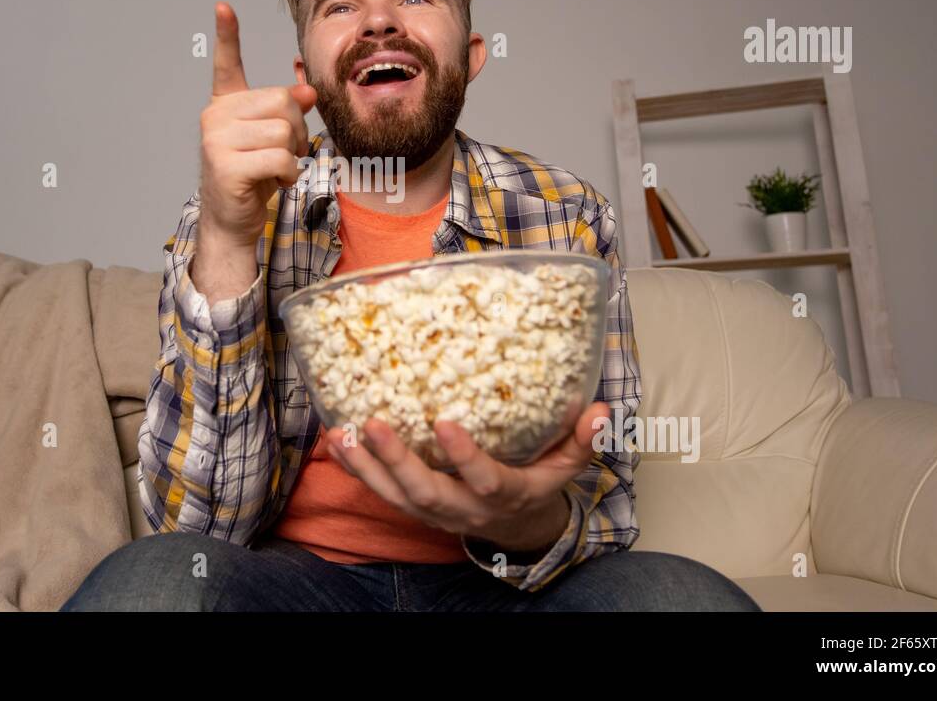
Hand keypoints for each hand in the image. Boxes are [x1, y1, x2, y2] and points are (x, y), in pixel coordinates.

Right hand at [198, 2, 318, 248]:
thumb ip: (289, 112)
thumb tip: (308, 91)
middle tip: (284, 152)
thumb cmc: (254, 177)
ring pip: (284, 132)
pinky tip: (273, 183)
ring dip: (293, 156)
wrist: (232, 221)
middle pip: (282, 102)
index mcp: (225, 105)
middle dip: (296, 130)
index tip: (223, 7)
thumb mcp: (275, 139)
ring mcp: (216, 141)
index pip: (227, 65)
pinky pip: (280, 159)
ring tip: (275, 170)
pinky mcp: (226, 167)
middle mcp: (215, 117)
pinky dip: (288, 175)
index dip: (227, 35)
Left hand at [326, 401, 612, 554]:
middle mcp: (465, 507)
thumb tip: (600, 410)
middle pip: (427, 492)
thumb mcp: (568, 464)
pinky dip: (356, 468)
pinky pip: (381, 491)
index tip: (444, 422)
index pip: (485, 480)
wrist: (515, 527)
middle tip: (373, 424)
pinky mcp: (414, 507)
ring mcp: (436, 511)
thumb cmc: (538, 483)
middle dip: (397, 461)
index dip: (465, 456)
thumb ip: (583, 439)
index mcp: (505, 493)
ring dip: (366, 466)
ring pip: (395, 495)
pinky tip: (337, 441)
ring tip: (343, 433)